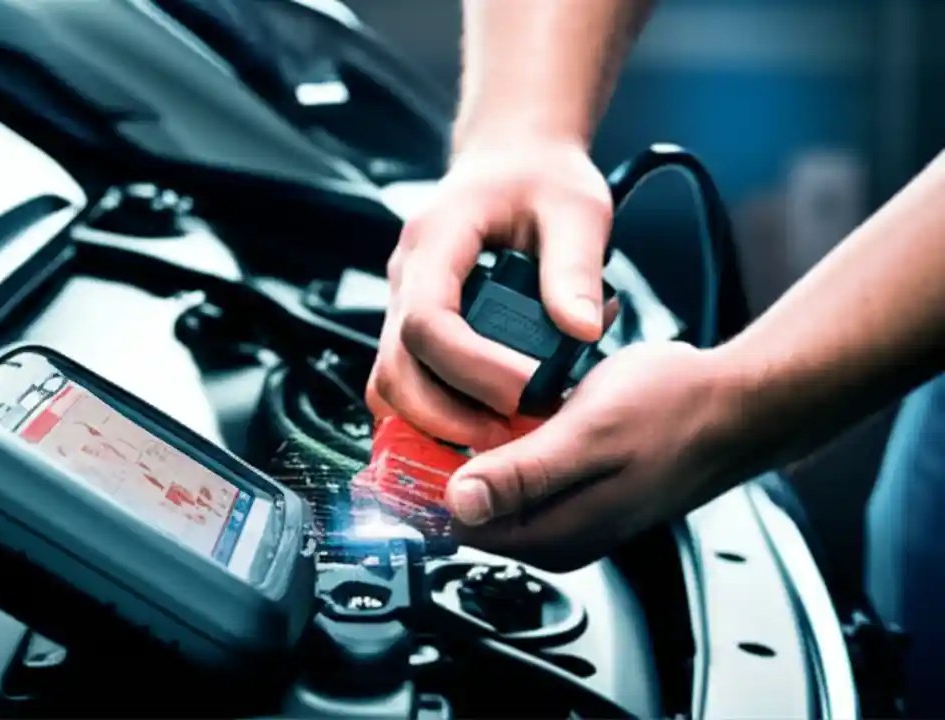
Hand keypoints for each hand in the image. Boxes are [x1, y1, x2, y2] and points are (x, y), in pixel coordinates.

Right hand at [367, 140, 614, 447]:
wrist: (511, 158)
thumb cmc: (541, 178)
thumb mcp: (576, 210)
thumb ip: (576, 269)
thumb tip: (582, 332)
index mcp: (437, 239)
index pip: (427, 320)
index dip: (472, 367)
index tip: (527, 389)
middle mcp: (406, 275)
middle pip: (395, 366)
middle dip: (448, 412)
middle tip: (513, 432)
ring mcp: (402, 303)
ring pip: (389, 382)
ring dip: (437, 420)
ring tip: (504, 433)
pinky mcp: (413, 326)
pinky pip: (404, 380)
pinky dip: (435, 412)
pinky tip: (484, 421)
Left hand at [444, 342, 748, 570]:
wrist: (735, 402)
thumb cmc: (674, 414)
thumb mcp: (586, 435)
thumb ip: (521, 474)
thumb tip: (458, 503)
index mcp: (553, 534)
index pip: (454, 527)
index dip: (418, 485)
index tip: (398, 445)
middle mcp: (556, 532)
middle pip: (467, 507)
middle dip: (443, 462)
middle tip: (433, 414)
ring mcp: (567, 509)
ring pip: (492, 482)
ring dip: (475, 445)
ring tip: (473, 405)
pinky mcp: (577, 483)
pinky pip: (521, 466)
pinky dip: (508, 436)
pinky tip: (514, 405)